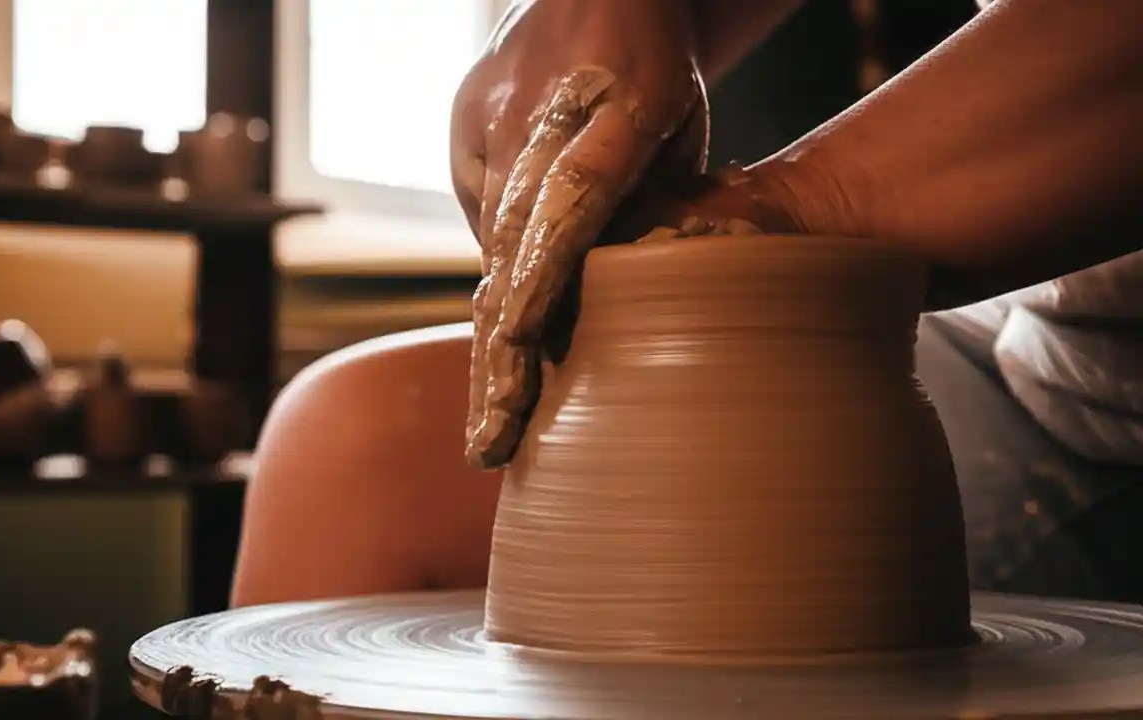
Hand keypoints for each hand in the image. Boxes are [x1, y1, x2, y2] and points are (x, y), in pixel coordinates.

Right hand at [451, 0, 709, 468]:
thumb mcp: (680, 127)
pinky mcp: (463, 129)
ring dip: (491, 335)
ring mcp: (491, 120)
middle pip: (515, 247)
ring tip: (492, 420)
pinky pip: (479, 218)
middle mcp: (540, 115)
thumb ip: (656, 207)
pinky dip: (498, 273)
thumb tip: (624, 302)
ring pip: (489, 246)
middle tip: (494, 437)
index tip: (518, 347)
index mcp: (623, 108)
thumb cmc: (655, 68)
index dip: (544, 276)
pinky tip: (505, 332)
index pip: (576, 201)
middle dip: (502, 349)